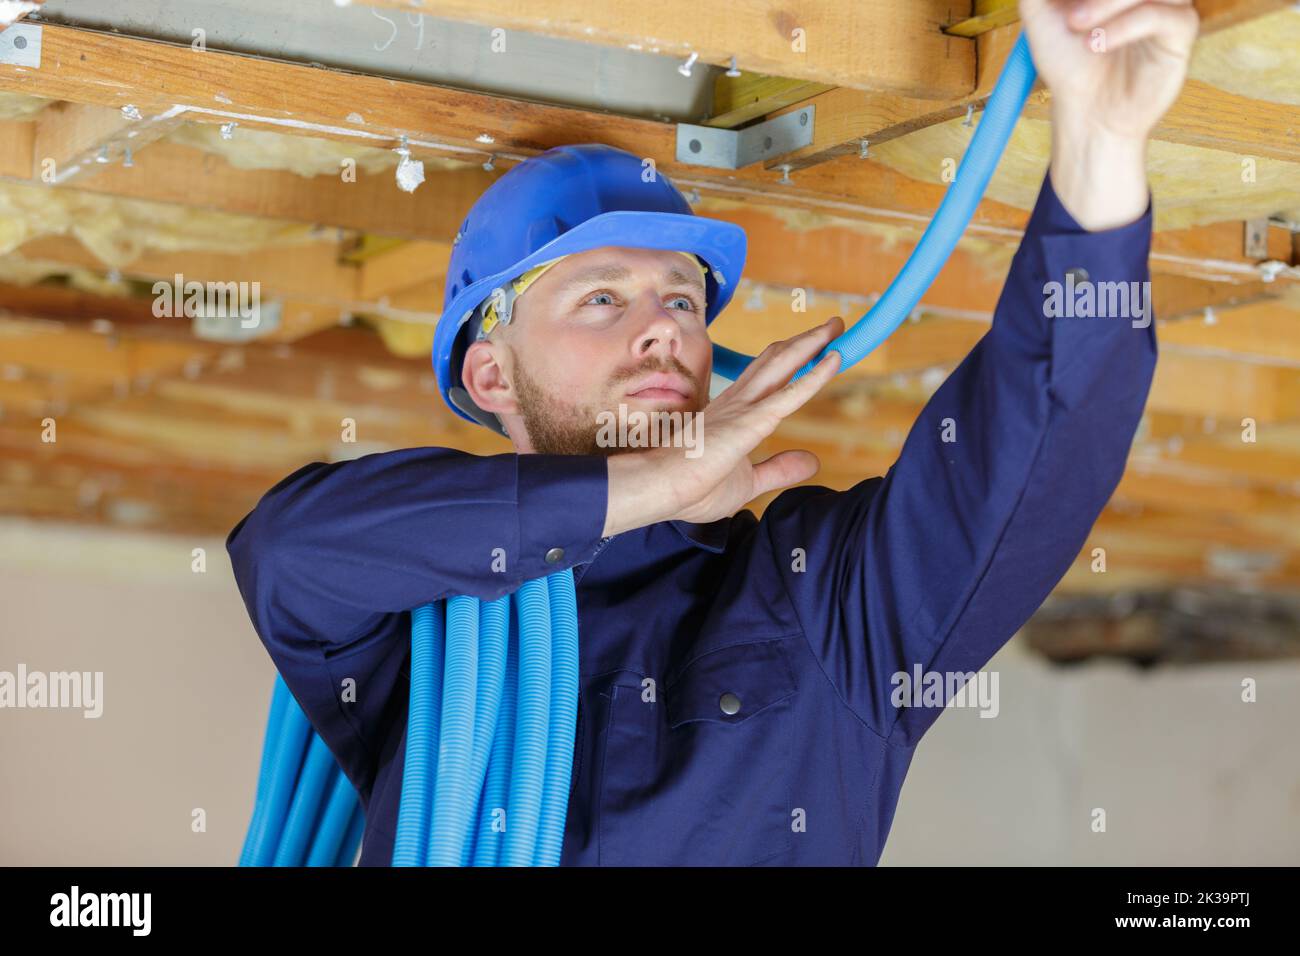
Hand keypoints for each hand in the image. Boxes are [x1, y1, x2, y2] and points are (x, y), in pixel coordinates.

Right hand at [603, 317, 843, 535]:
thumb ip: (779, 470)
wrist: (661, 490)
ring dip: (812, 344)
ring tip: (836, 326)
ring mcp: (744, 407)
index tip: (818, 349)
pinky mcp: (751, 420)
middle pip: (777, 361)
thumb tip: (812, 461)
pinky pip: (791, 392)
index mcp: (734, 413)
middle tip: (833, 325)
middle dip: (806, 341)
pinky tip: (835, 358)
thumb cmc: (693, 488)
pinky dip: (816, 374)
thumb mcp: (748, 482)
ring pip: (784, 365)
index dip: (793, 361)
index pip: (769, 378)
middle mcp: (739, 402)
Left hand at [1020, 0, 1198, 228]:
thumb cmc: (1067, 75)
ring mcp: (1166, 10)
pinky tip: (1095, 42)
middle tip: (1067, 13)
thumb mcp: (1041, 23)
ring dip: (1107, 1)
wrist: (1086, 125)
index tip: (1062, 8)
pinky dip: (1127, 22)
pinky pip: (1165, 14)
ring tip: (1076, 26)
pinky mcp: (1180, 35)